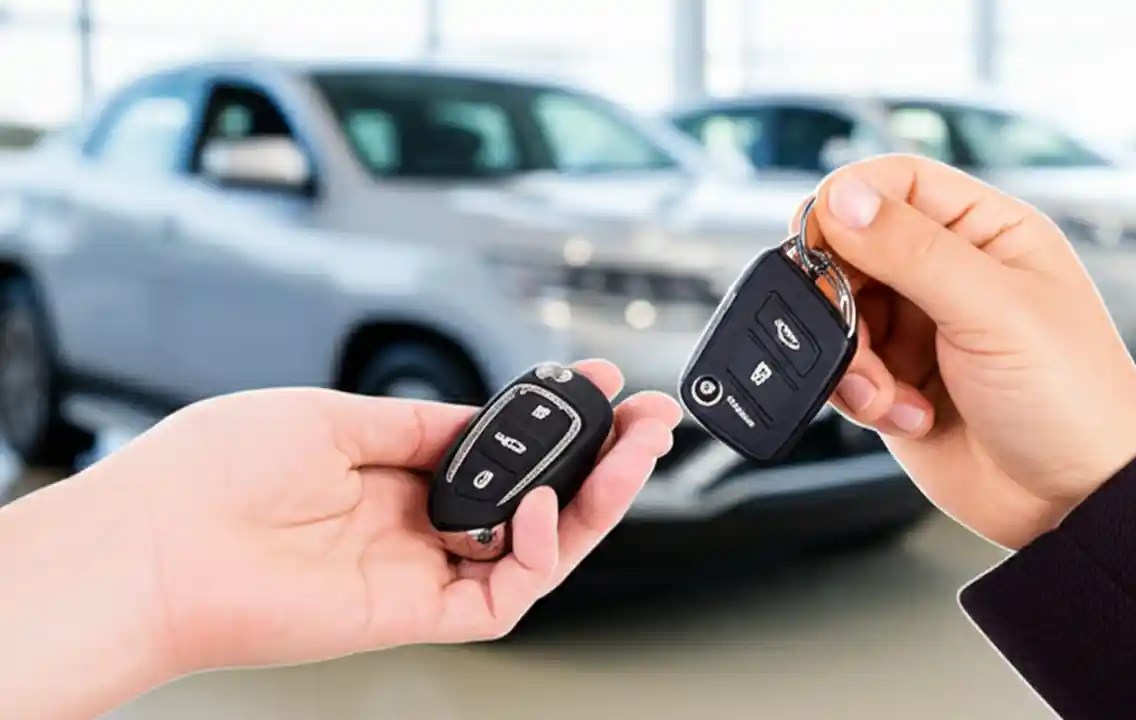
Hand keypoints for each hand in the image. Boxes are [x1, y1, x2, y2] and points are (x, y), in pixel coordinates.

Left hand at [0, 359, 677, 717]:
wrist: (152, 543)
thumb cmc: (212, 472)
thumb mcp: (333, 415)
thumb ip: (419, 422)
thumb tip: (481, 411)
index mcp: (392, 471)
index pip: (501, 450)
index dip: (555, 421)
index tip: (597, 384)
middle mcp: (414, 524)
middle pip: (535, 499)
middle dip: (601, 460)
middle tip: (651, 423)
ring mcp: (419, 571)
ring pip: (536, 549)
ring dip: (595, 502)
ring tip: (633, 455)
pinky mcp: (416, 616)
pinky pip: (503, 593)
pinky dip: (536, 551)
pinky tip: (535, 505)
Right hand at [801, 155, 1135, 548]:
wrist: (1074, 503)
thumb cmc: (1073, 399)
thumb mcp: (993, 310)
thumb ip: (912, 251)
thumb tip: (841, 197)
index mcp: (985, 232)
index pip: (893, 183)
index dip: (846, 203)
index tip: (820, 242)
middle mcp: (947, 273)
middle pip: (849, 248)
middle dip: (839, 295)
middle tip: (854, 331)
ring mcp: (919, 329)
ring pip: (836, 313)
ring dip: (851, 357)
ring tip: (890, 391)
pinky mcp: (897, 381)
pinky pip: (843, 369)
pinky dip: (860, 395)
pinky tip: (904, 414)